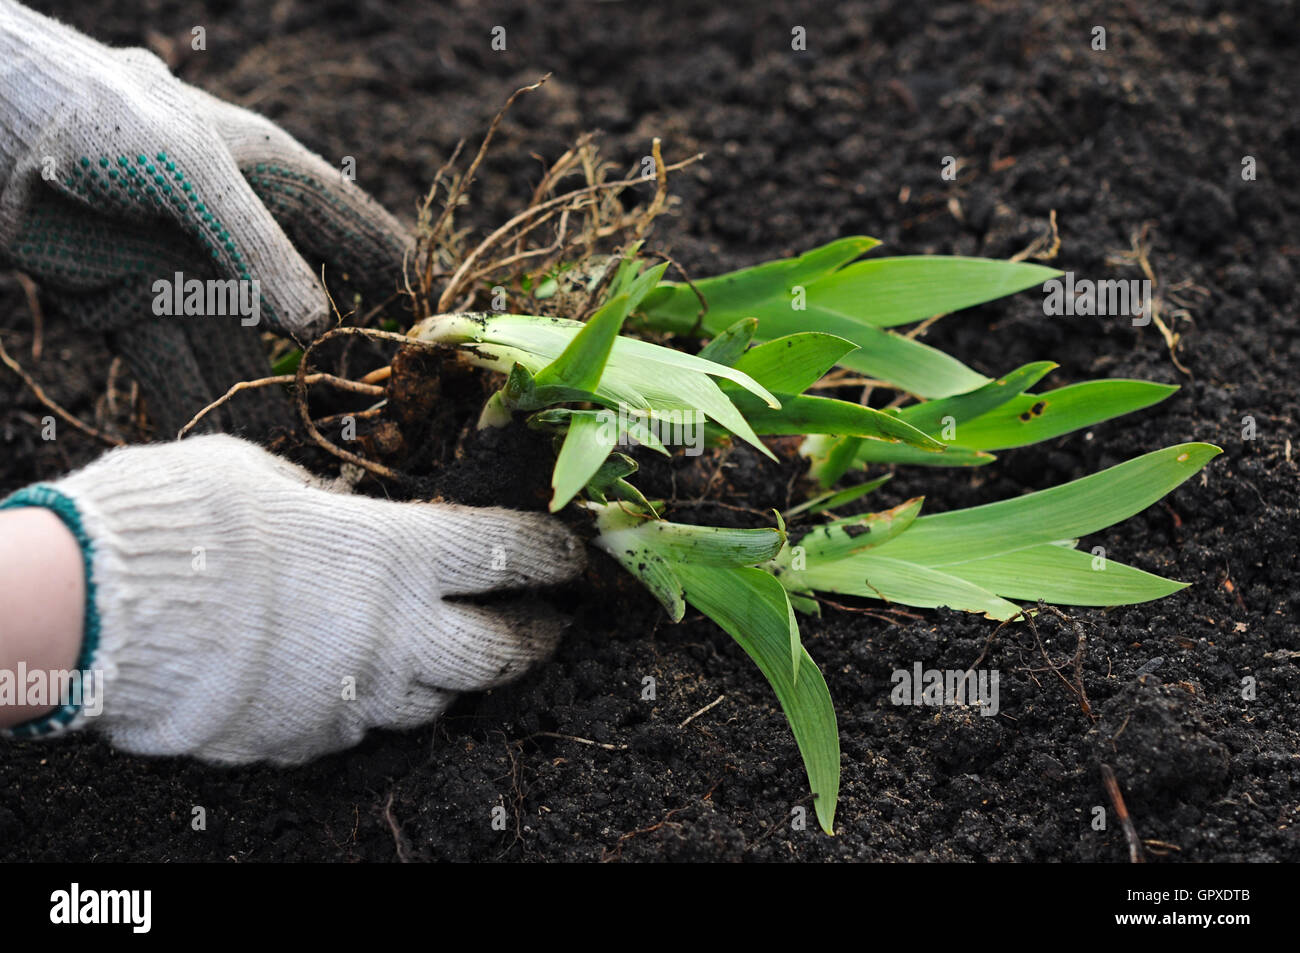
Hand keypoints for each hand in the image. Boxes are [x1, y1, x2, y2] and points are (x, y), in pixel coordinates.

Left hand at [0, 1, 410, 435]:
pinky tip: (233, 449)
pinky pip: (179, 367)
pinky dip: (203, 408)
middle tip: (377, 416)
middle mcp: (239, 233)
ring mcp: (188, 273)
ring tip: (305, 456)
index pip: (353, 233)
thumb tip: (317, 327)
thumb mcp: (195, 173)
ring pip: (243, 350)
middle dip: (336, 360)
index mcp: (272, 177)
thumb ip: (258, 247)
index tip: (433, 328)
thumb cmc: (105, 121)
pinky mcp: (135, 306)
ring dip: (269, 401)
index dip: (393, 277)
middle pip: (303, 306)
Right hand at [2, 435, 584, 763]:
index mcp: (400, 554)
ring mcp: (358, 695)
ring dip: (454, 677)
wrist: (108, 612)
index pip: (511, 553)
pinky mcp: (311, 737)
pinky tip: (354, 680)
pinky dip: (373, 703)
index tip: (575, 557)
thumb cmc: (188, 520)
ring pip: (439, 701)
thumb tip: (343, 516)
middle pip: (501, 652)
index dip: (554, 555)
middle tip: (549, 626)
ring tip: (454, 656)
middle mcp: (398, 632)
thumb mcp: (267, 479)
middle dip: (535, 638)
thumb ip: (326, 505)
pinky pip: (363, 725)